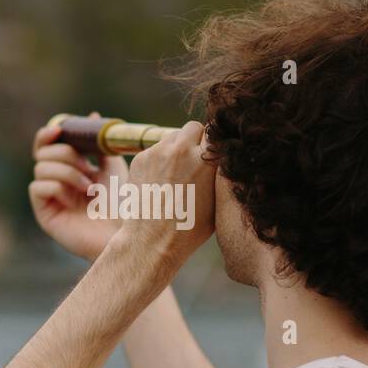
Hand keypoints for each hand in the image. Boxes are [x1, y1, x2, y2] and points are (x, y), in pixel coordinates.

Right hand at [28, 114, 128, 260]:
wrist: (127, 233)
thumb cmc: (124, 203)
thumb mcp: (113, 166)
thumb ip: (99, 144)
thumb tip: (93, 116)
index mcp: (70, 168)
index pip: (48, 145)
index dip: (49, 133)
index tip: (60, 128)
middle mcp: (57, 182)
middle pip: (42, 153)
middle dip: (64, 153)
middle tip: (86, 165)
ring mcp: (50, 198)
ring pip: (41, 169)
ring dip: (67, 172)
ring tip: (89, 187)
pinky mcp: (45, 214)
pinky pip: (38, 188)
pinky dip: (58, 187)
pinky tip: (76, 200)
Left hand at [111, 120, 213, 268]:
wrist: (152, 240)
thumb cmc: (190, 227)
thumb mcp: (217, 200)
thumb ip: (220, 174)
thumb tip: (225, 159)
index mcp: (207, 160)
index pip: (217, 132)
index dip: (215, 142)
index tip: (214, 152)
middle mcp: (183, 150)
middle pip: (193, 128)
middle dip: (195, 140)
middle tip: (194, 160)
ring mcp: (159, 152)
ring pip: (172, 137)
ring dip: (175, 149)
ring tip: (175, 176)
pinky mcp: (141, 157)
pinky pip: (154, 150)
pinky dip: (158, 161)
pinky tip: (159, 183)